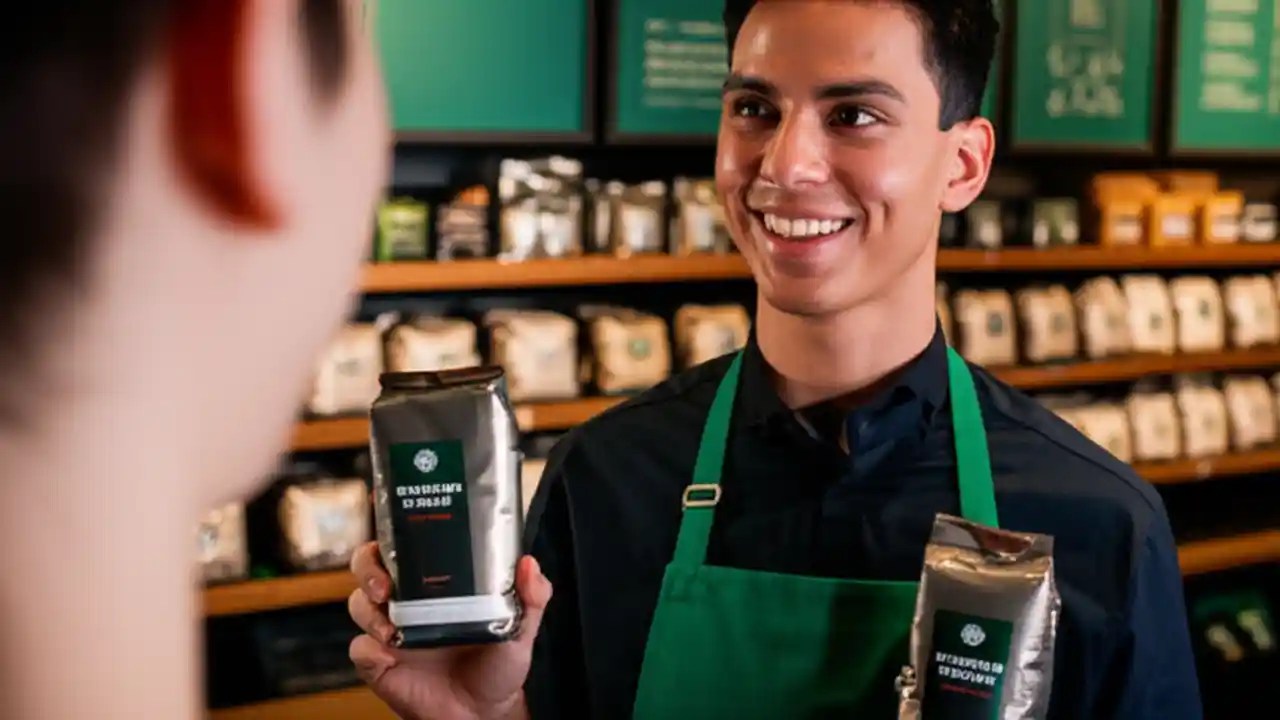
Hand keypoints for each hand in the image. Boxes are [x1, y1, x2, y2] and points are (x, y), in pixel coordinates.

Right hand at [347, 542, 552, 719]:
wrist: (481, 713)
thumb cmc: (498, 665)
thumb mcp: (521, 628)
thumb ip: (532, 597)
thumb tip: (530, 564)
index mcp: (436, 584)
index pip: (406, 546)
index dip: (395, 535)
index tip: (402, 536)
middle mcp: (408, 601)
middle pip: (368, 567)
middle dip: (368, 569)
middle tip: (385, 586)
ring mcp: (390, 631)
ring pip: (358, 605)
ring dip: (368, 613)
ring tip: (391, 629)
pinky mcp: (379, 662)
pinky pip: (359, 650)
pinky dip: (368, 651)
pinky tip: (388, 657)